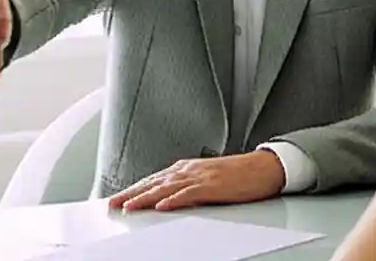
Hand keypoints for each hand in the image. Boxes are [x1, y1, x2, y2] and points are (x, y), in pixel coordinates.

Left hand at [108, 150, 285, 211]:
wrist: (262, 168)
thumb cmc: (236, 174)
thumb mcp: (205, 178)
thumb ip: (186, 184)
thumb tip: (168, 196)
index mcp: (185, 168)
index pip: (153, 180)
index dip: (133, 189)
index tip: (118, 198)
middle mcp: (188, 170)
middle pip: (153, 183)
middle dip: (131, 194)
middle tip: (113, 204)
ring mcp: (199, 177)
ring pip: (166, 188)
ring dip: (146, 198)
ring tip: (130, 207)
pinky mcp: (212, 186)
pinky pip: (189, 194)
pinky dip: (174, 200)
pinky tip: (162, 206)